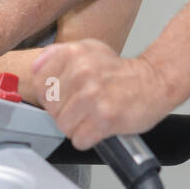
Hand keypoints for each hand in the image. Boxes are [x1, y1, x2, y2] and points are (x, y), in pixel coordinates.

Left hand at [31, 40, 172, 149]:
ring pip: (63, 126)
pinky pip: (79, 139)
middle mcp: (81, 72)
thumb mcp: (89, 49)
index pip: (39, 82)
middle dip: (65, 112)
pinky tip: (99, 126)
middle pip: (51, 108)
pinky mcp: (104, 117)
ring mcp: (92, 95)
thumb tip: (35, 68)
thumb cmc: (121, 71)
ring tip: (92, 116)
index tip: (64, 94)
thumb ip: (58, 55)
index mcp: (73, 53)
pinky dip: (89, 138)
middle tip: (83, 106)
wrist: (154, 82)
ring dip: (78, 126)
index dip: (50, 94)